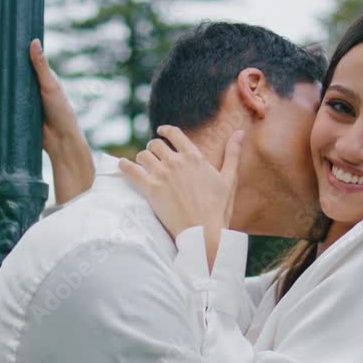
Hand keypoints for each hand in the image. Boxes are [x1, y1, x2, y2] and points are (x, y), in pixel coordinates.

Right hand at [0, 40, 94, 203]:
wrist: (61, 140)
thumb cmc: (61, 111)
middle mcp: (31, 88)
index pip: (19, 64)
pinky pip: (4, 107)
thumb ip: (40, 65)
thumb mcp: (50, 85)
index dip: (5, 61)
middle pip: (8, 77)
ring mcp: (24, 102)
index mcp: (40, 77)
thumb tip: (34, 41)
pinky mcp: (20, 115)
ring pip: (4, 92)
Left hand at [120, 125, 242, 269]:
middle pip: (155, 145)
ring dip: (141, 158)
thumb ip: (233, 153)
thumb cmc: (218, 208)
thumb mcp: (229, 178)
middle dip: (153, 148)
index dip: (165, 131)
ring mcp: (162, 174)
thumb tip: (240, 132)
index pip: (175, 134)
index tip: (161, 131)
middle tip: (152, 155)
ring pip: (143, 155)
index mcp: (194, 157)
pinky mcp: (150, 188)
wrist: (203, 231)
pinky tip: (122, 164)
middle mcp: (176, 161)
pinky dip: (124, 166)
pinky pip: (131, 170)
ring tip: (141, 164)